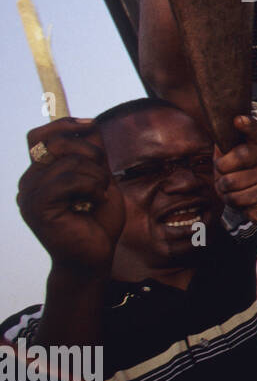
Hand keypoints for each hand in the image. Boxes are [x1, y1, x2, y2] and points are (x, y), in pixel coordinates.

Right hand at [17, 119, 123, 273]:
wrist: (95, 256)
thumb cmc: (98, 220)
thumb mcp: (100, 179)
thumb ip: (93, 154)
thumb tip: (89, 124)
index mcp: (39, 174)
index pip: (39, 137)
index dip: (63, 124)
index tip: (91, 124)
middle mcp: (28, 183)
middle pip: (56, 143)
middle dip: (91, 153)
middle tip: (103, 177)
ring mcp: (29, 196)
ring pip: (69, 162)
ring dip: (97, 176)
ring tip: (100, 195)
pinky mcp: (37, 208)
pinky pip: (68, 181)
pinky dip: (93, 187)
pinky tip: (96, 202)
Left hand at [213, 115, 256, 223]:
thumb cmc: (246, 180)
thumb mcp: (234, 163)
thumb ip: (225, 152)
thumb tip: (218, 143)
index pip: (256, 131)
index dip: (248, 125)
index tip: (238, 119)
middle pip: (239, 155)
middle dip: (222, 168)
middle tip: (223, 174)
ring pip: (233, 181)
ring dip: (224, 189)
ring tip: (231, 190)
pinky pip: (237, 198)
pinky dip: (231, 201)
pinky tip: (240, 199)